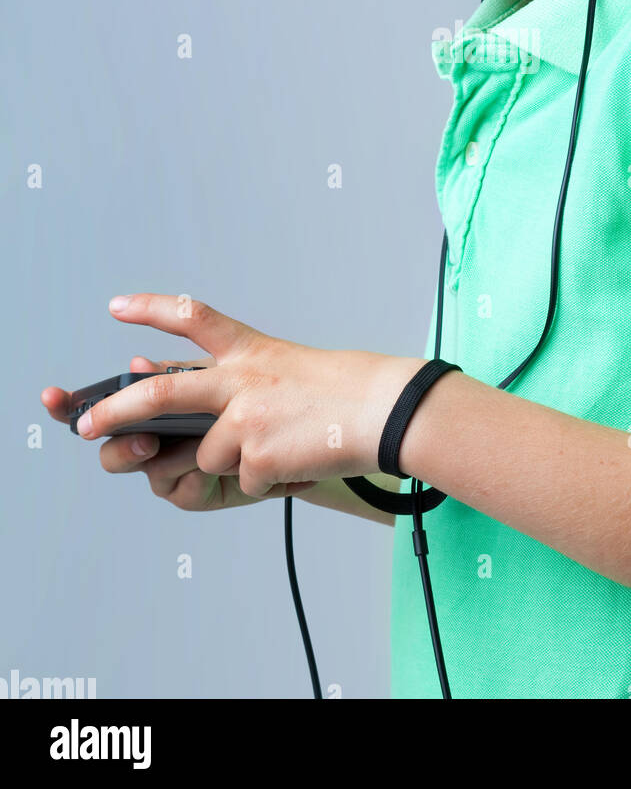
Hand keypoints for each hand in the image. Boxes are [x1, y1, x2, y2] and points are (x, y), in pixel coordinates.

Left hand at [66, 295, 423, 497]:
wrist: (386, 411)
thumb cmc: (344, 392)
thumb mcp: (285, 369)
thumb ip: (237, 381)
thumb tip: (198, 401)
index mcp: (251, 351)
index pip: (192, 317)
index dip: (151, 309)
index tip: (116, 307)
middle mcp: (241, 379)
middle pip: (160, 393)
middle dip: (114, 411)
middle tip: (85, 426)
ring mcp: (245, 418)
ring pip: (207, 457)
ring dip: (238, 463)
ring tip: (285, 445)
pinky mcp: (256, 456)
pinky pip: (244, 483)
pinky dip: (268, 482)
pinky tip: (298, 460)